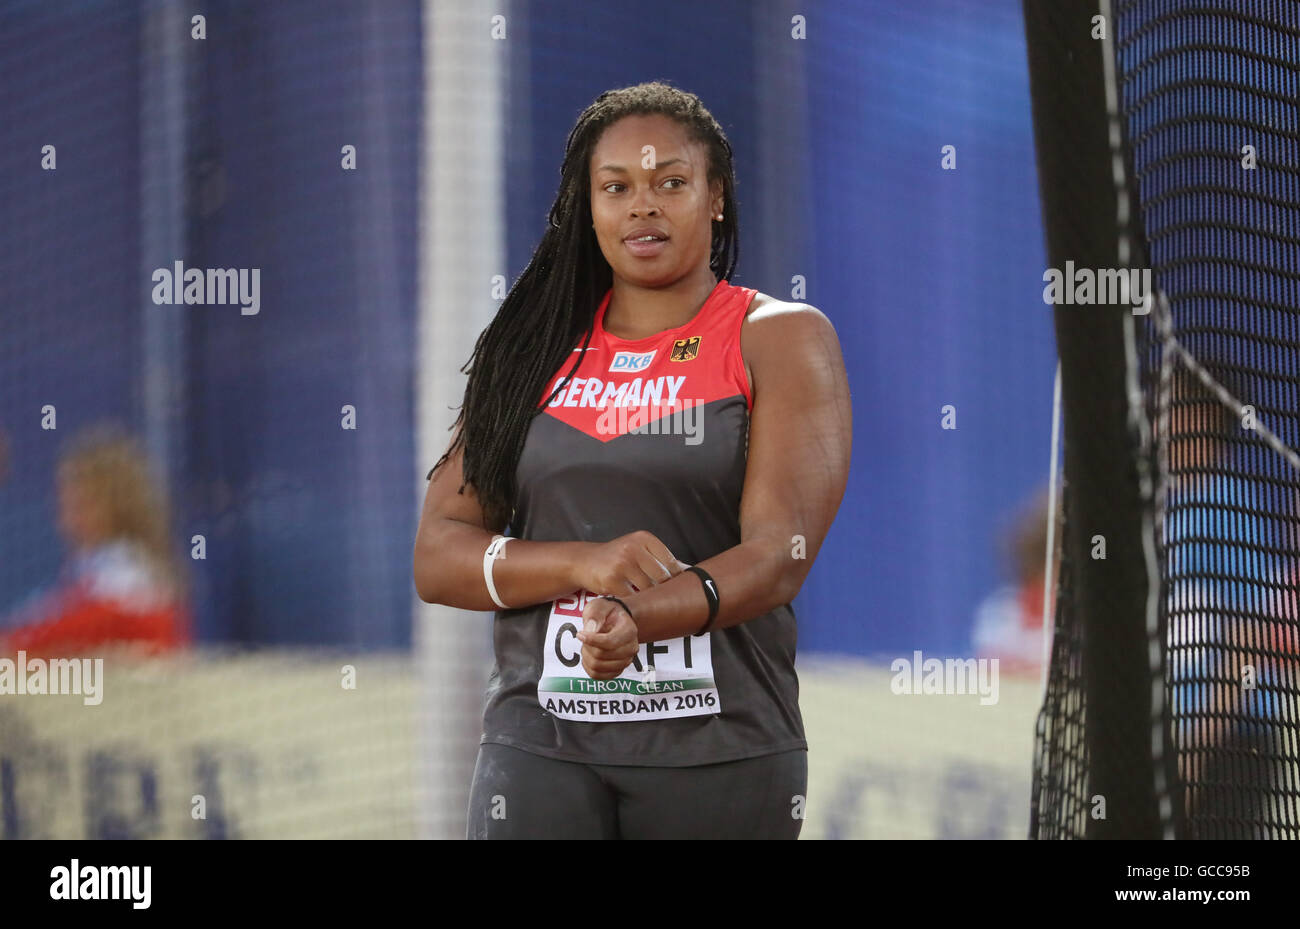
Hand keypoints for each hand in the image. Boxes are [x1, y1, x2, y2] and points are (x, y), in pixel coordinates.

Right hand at [574, 530, 688, 595]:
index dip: (677, 579)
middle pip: (662, 577)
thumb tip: (690, 571)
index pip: (671, 562)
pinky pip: (633, 598)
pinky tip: (638, 606)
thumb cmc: (618, 558)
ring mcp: (621, 564)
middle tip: (668, 601)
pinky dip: (637, 604)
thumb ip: (661, 559)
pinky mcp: (611, 580)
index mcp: (644, 538)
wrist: (584, 561)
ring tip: (653, 605)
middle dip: (666, 591)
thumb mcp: (638, 550)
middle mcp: (633, 548)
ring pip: (649, 589)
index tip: (679, 590)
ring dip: (652, 599)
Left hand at [577, 596, 639, 679]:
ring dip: (587, 656)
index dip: (591, 640)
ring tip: (588, 645)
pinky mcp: (617, 670)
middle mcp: (631, 648)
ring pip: (598, 667)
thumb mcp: (599, 606)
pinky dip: (588, 667)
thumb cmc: (607, 613)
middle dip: (587, 646)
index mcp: (629, 630)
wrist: (616, 621)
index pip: (609, 642)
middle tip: (585, 637)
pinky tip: (589, 655)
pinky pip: (598, 676)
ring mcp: (626, 661)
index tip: (579, 634)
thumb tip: (591, 630)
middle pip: (601, 655)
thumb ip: (595, 615)